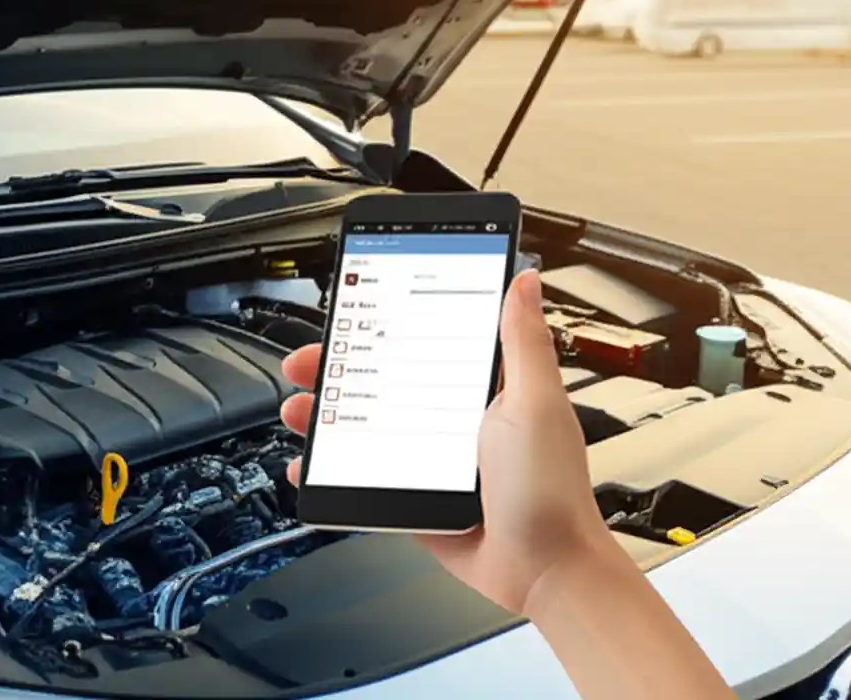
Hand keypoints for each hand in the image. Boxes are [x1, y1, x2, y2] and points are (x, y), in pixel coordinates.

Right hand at [279, 269, 608, 613]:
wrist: (544, 571)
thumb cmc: (551, 489)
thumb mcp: (534, 402)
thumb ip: (522, 341)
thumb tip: (524, 280)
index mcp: (484, 388)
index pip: (423, 342)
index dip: (382, 326)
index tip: (350, 315)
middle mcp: (456, 420)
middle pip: (384, 382)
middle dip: (339, 370)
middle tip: (309, 364)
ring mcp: (433, 461)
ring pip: (367, 428)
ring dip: (328, 417)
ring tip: (299, 411)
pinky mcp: (418, 499)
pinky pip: (366, 478)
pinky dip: (333, 471)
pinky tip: (311, 464)